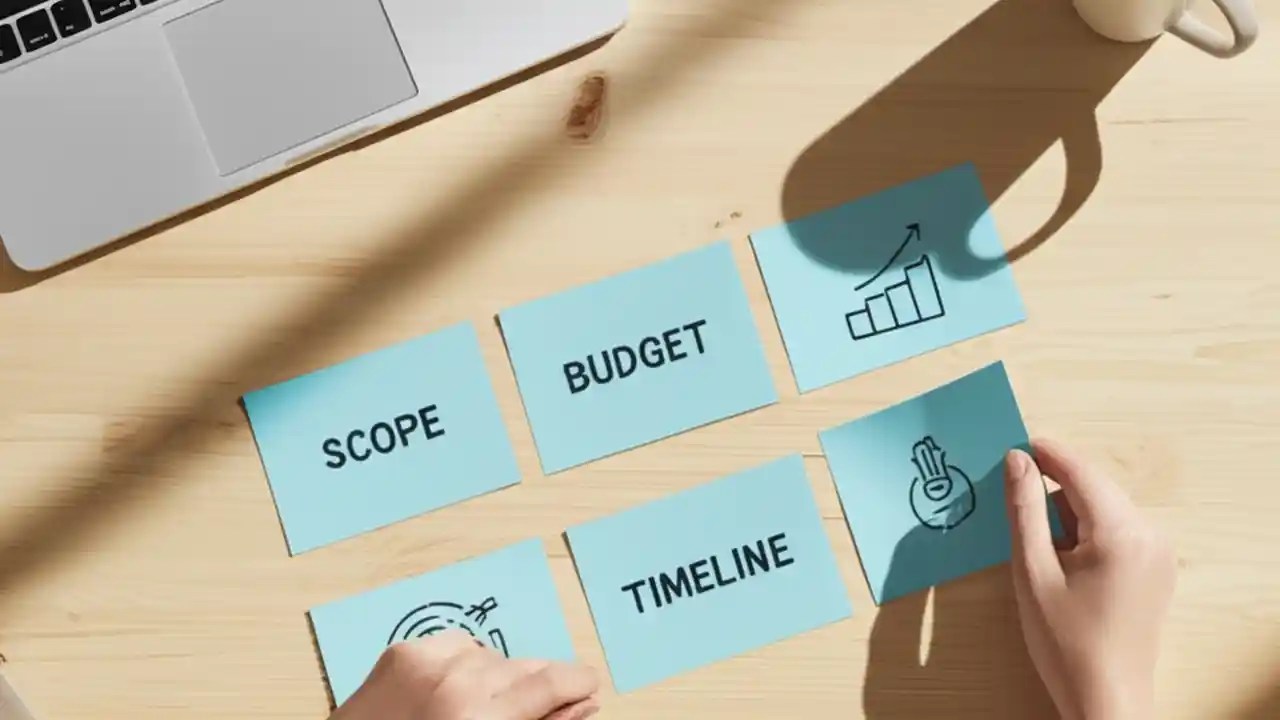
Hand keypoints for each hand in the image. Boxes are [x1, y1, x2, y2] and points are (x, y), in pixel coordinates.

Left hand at [330, 632, 599, 719]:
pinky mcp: (402, 651)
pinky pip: (457, 645)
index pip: (552, 681)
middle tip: (529, 713)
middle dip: (536, 688)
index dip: (578, 683)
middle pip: (526, 666)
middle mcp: (457, 680)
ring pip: (493, 656)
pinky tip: (452, 692)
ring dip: (496, 679)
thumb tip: (584, 705)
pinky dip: (463, 665)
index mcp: (482, 718)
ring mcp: (427, 659)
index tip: (587, 688)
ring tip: (477, 712)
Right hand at [1004, 439, 1176, 719]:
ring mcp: (1159, 554)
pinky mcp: (1157, 571)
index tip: (1012, 443)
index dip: (1046, 454)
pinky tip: (1062, 556)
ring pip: (1105, 509)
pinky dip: (1087, 532)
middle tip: (1011, 494)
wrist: (1106, 700)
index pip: (1081, 473)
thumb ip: (1023, 510)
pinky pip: (1118, 532)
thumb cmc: (1064, 641)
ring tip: (1036, 541)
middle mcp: (1150, 536)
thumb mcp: (1032, 572)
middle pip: (1095, 489)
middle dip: (1054, 486)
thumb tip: (1016, 460)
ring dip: (1069, 512)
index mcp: (1122, 534)